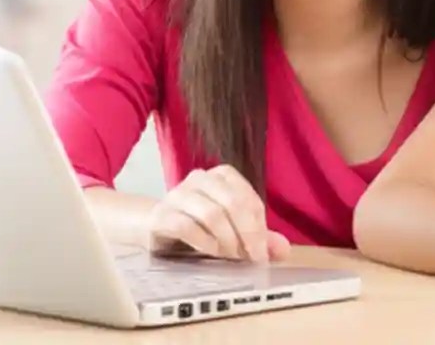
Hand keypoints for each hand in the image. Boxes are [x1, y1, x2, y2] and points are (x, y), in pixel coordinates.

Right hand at [145, 165, 290, 262]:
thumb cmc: (196, 226)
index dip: (259, 227)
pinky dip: (204, 242)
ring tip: (230, 258)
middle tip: (251, 258)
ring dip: (227, 240)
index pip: (248, 198)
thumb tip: (283, 250)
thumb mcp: (230, 230)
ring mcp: (178, 195)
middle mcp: (200, 179)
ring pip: (212, 214)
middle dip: (247, 234)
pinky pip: (186, 226)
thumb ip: (258, 237)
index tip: (262, 252)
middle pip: (233, 203)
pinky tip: (211, 253)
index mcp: (221, 176)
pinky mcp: (161, 214)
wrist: (151, 226)